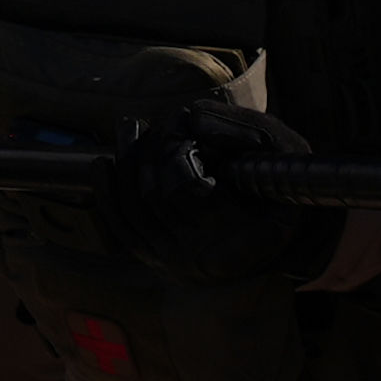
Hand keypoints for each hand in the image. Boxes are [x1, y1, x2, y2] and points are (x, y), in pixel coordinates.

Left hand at [99, 102, 330, 281]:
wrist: (273, 237)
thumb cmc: (277, 185)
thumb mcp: (277, 151)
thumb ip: (242, 131)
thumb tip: (188, 117)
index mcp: (246, 236)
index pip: (188, 188)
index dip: (175, 151)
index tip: (178, 125)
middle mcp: (206, 257)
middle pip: (156, 196)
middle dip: (148, 152)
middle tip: (151, 125)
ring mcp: (177, 263)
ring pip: (135, 208)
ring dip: (127, 162)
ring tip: (130, 129)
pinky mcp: (157, 260)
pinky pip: (123, 227)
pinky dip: (108, 193)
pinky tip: (103, 163)